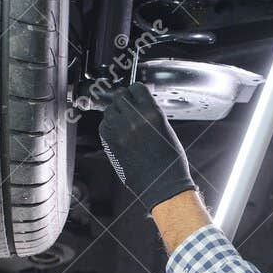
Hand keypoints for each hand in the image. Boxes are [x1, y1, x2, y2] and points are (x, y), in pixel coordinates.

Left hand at [98, 82, 195, 210]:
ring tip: (125, 124)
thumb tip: (137, 103)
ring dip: (115, 114)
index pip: (136, 88)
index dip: (134, 91)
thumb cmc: (169, 160)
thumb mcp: (165, 128)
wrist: (162, 184)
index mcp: (152, 113)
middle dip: (123, 101)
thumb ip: (149, 113)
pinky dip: (109, 127)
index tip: (134, 95)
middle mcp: (133, 119)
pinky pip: (103, 126)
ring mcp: (119, 131)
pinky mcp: (110, 143)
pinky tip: (119, 134)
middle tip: (128, 109)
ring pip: (109, 110)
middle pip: (119, 96)